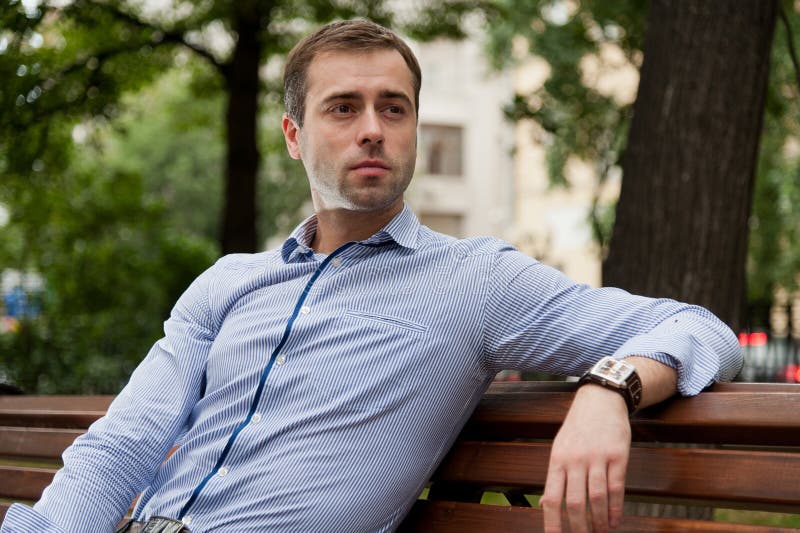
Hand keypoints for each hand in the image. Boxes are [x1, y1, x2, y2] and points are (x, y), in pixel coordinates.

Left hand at [540, 383, 630, 532]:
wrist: (600, 399)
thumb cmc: (578, 428)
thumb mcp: (559, 447)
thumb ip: (555, 477)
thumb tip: (546, 505)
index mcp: (557, 459)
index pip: (552, 497)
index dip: (553, 522)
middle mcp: (575, 460)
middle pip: (575, 502)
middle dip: (578, 527)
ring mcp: (597, 457)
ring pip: (597, 497)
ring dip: (599, 521)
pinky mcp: (618, 456)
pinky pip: (616, 488)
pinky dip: (615, 508)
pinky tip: (615, 521)